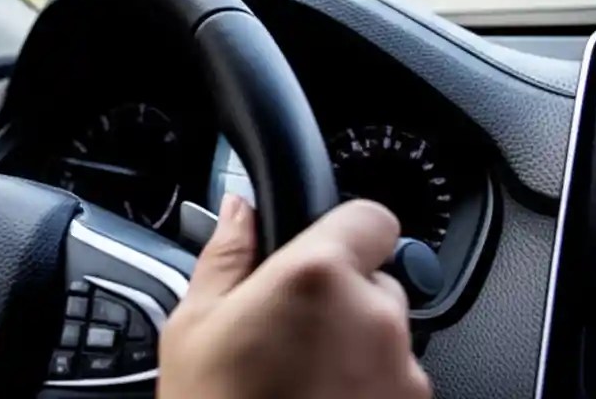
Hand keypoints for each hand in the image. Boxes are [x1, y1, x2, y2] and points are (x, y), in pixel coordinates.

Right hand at [158, 196, 430, 398]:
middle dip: (340, 298)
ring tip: (299, 380)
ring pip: (386, 337)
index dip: (344, 227)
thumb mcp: (193, 327)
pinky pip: (395, 382)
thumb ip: (226, 256)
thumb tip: (238, 213)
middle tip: (289, 331)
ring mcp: (401, 373)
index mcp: (317, 277)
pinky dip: (366, 389)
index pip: (371, 217)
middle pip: (376, 281)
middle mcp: (374, 319)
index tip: (320, 245)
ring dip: (355, 347)